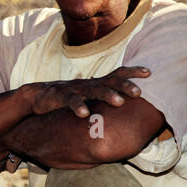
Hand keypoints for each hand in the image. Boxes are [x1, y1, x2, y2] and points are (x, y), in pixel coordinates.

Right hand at [26, 66, 150, 117]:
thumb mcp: (88, 99)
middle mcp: (88, 84)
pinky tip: (83, 114)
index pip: (117, 74)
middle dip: (125, 86)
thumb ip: (104, 102)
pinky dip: (77, 106)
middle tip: (138, 92)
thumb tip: (126, 114)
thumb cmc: (68, 99)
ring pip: (94, 90)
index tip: (149, 72)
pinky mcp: (61, 96)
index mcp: (96, 84)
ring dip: (107, 95)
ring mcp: (75, 89)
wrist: (38, 96)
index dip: (132, 72)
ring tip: (119, 102)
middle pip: (110, 82)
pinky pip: (70, 101)